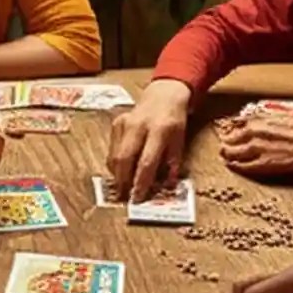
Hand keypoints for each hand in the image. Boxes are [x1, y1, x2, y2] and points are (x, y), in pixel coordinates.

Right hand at [108, 79, 190, 201]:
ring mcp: (124, 123)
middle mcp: (138, 126)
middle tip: (125, 197)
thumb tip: (166, 186)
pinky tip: (121, 171)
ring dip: (117, 175)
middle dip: (123, 181)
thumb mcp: (180, 140)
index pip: (147, 161)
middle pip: (125, 159)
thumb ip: (173, 163)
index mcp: (159, 130)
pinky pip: (112, 149)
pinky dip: (115, 164)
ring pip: (115, 156)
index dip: (141, 182)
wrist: (163, 95)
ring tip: (122, 188)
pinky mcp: (116, 124)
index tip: (139, 197)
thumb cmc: (174, 120)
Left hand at [219, 112, 292, 175]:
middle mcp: (257, 131)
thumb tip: (260, 118)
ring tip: (225, 154)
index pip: (238, 122)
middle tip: (225, 144)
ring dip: (227, 153)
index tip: (231, 130)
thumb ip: (271, 115)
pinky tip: (233, 165)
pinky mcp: (265, 165)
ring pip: (233, 152)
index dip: (233, 127)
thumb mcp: (289, 112)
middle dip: (227, 141)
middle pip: (231, 137)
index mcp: (263, 117)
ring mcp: (259, 149)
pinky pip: (244, 166)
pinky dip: (236, 166)